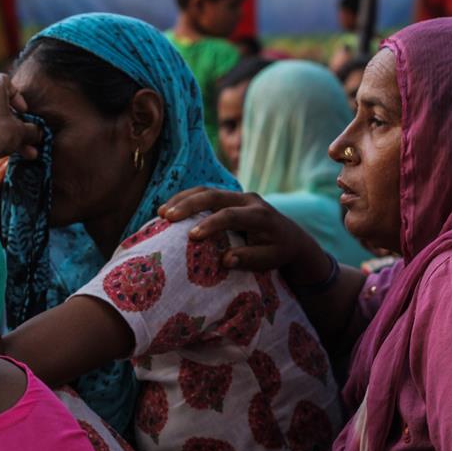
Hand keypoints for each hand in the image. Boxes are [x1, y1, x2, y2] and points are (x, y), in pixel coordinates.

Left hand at [0, 73, 42, 174]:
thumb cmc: (0, 136)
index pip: (5, 80)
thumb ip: (32, 129)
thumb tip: (38, 133)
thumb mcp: (23, 131)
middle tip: (25, 133)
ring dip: (8, 134)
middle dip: (16, 121)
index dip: (17, 95)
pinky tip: (4, 153)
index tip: (23, 111)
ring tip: (24, 152)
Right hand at [159, 187, 325, 281]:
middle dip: (189, 204)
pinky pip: (206, 193)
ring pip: (207, 190)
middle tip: (167, 216)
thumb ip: (249, 259)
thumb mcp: (269, 260)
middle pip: (214, 195)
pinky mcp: (230, 197)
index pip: (231, 215)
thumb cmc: (278, 252)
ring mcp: (238, 195)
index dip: (211, 224)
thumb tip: (225, 260)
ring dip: (183, 199)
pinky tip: (170, 209)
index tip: (192, 237)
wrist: (290, 237)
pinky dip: (187, 199)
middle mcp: (248, 199)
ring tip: (161, 212)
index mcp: (260, 215)